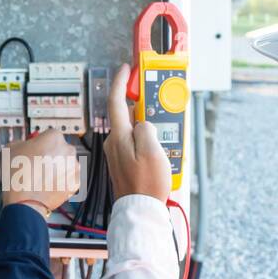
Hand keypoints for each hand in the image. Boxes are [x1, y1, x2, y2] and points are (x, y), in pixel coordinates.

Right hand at [1, 130, 80, 215]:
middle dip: (50, 156)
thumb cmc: (19, 176)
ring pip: (65, 164)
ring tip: (41, 177)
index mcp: (54, 137)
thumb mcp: (10, 149)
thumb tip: (22, 145)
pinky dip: (60, 181)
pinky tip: (47, 184)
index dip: (39, 143)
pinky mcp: (75, 183)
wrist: (25, 201)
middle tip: (36, 164)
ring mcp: (74, 168)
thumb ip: (20, 142)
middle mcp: (68, 150)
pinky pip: (68, 179)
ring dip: (56, 168)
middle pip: (59, 149)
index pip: (48, 135)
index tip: (34, 150)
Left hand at [104, 64, 170, 201]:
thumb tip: (144, 123)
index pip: (116, 101)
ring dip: (147, 125)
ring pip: (133, 130)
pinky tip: (158, 149)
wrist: (140, 209)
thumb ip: (147, 128)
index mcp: (119, 136)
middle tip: (157, 103)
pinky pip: (135, 143)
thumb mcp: (152, 150)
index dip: (121, 82)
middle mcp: (114, 143)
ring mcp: (117, 153)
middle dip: (142, 106)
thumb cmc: (146, 184)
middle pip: (127, 115)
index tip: (125, 69)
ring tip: (163, 134)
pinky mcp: (123, 162)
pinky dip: (147, 140)